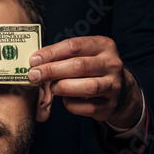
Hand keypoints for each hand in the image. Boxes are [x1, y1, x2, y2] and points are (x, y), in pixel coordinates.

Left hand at [27, 36, 141, 129]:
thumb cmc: (93, 70)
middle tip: (34, 75)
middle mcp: (112, 64)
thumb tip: (36, 62)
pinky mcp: (109, 105)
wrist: (120, 92)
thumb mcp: (85, 56)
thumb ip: (64, 57)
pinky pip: (86, 107)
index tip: (34, 60)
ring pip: (86, 87)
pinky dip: (71, 104)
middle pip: (79, 65)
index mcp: (104, 46)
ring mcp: (113, 85)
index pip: (74, 46)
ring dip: (63, 87)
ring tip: (52, 88)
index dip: (51, 53)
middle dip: (52, 70)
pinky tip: (66, 100)